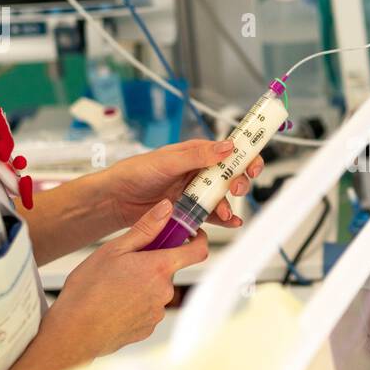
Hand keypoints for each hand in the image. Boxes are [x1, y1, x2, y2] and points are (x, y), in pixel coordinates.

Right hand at [43, 200, 208, 359]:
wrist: (74, 332)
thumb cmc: (88, 290)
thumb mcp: (114, 249)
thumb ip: (146, 228)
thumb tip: (167, 208)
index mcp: (159, 268)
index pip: (197, 251)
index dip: (197, 240)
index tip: (189, 235)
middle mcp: (165, 292)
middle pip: (169, 270)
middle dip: (153, 263)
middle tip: (127, 262)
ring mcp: (157, 313)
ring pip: (157, 290)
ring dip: (143, 285)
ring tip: (114, 286)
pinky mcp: (148, 329)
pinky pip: (148, 309)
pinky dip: (136, 304)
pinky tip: (114, 304)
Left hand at [103, 139, 263, 231]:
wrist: (115, 200)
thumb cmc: (134, 173)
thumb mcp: (167, 161)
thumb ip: (197, 155)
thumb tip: (227, 146)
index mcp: (196, 153)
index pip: (228, 151)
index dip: (245, 155)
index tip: (254, 164)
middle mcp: (199, 172)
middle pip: (230, 175)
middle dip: (239, 182)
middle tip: (236, 188)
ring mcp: (195, 192)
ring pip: (222, 197)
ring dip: (229, 204)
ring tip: (225, 212)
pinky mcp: (190, 210)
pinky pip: (211, 215)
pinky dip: (223, 220)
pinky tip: (229, 223)